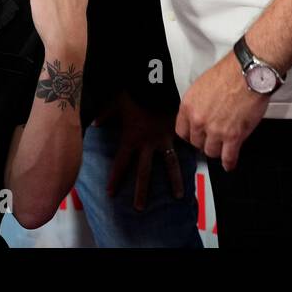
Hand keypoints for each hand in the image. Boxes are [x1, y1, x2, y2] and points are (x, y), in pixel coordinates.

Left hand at [100, 92, 183, 210]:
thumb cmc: (133, 92)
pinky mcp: (177, 131)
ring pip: (169, 165)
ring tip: (177, 197)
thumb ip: (104, 115)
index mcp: (131, 139)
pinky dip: (190, 155)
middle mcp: (148, 144)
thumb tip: (93, 125)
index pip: (120, 164)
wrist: (154, 82)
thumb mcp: (115, 103)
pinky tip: (197, 166)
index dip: (115, 179)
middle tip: (139, 208)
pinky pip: (185, 146)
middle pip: (143, 172)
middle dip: (140, 191)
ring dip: (173, 181)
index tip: (111, 194)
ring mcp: (164, 139)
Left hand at [175, 51, 268, 171]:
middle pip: (196, 143)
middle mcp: (199, 120)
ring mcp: (215, 130)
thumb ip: (199, 103)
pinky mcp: (233, 136)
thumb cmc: (230, 73)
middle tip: (212, 139)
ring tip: (223, 147)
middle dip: (205, 141)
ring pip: (211, 152)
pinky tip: (230, 163)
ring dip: (217, 150)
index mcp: (188, 106)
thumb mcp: (202, 85)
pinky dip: (229, 162)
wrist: (250, 73)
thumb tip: (201, 113)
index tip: (196, 136)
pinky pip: (228, 157)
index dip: (191, 135)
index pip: (182, 131)